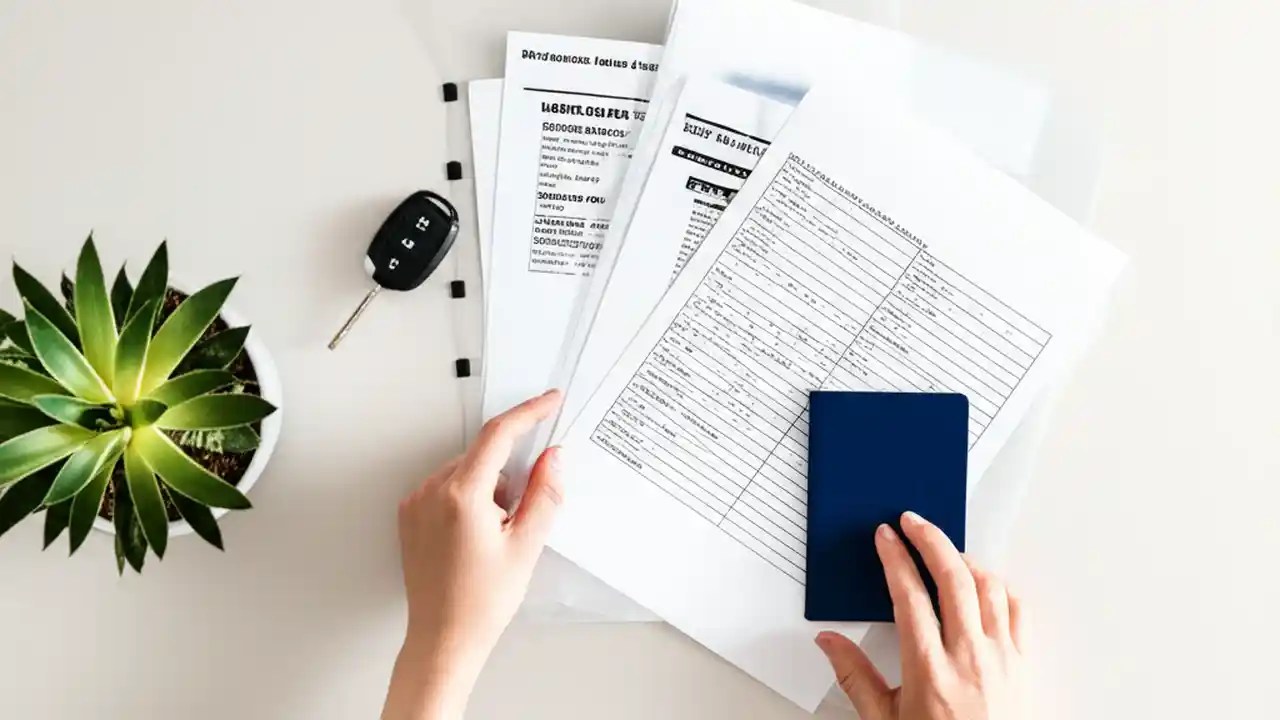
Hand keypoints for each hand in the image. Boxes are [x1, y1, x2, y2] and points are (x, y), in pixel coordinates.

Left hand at [382, 390, 565, 719]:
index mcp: (462, 495)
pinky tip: (474, 538)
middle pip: (483, 456)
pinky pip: (447, 489)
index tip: (549, 401)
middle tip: (519, 520)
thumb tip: (553, 457)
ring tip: (493, 538)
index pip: (499, 435)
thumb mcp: (526, 545)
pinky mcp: (410, 516)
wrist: (443, 638)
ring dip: (488, 490)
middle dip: (509, 475)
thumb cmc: (482, 601)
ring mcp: (416, 503)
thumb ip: (544, 493)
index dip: (528, 413)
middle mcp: (431, 492)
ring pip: (466, 472)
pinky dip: (468, 500)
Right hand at [815, 512, 1027, 719]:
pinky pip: (1018, 611)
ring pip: (989, 587)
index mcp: (929, 669)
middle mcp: (969, 657)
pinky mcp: (1025, 666)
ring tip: (946, 550)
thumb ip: (854, 677)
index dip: (895, 558)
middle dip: (930, 539)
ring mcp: (1002, 659)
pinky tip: (986, 584)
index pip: (909, 594)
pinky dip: (1000, 588)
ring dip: (965, 560)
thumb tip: (828, 643)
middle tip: (913, 521)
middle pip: (953, 577)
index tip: (885, 537)